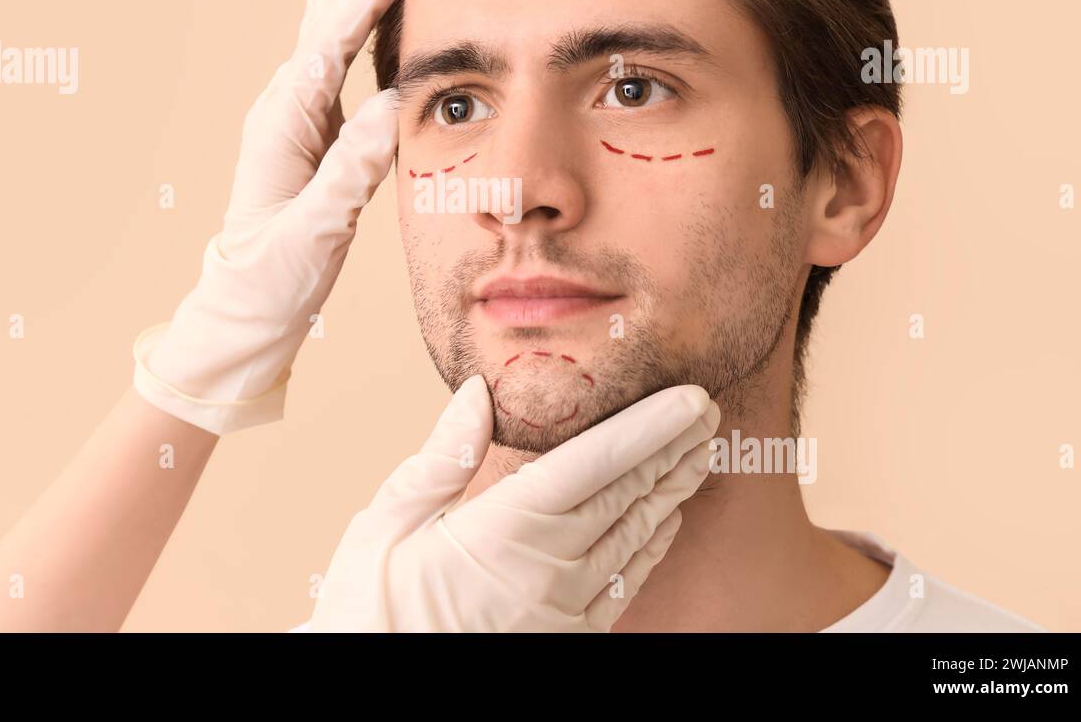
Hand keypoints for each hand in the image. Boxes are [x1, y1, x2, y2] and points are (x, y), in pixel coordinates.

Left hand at [132, 0, 417, 433]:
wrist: (245, 311)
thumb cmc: (273, 279)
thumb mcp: (314, 232)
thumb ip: (349, 172)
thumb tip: (391, 105)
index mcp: (284, 126)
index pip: (330, 44)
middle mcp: (284, 111)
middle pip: (322, 22)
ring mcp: (295, 121)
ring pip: (323, 34)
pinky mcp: (310, 135)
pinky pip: (329, 64)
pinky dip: (337, 21)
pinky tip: (338, 1)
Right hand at [309, 378, 720, 631]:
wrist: (372, 687)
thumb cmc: (372, 610)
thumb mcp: (387, 524)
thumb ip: (442, 456)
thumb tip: (478, 393)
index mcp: (504, 528)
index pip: (595, 463)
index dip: (649, 428)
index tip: (690, 400)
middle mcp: (547, 568)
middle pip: (627, 495)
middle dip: (672, 449)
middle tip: (708, 413)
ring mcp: (562, 609)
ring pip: (634, 539)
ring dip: (670, 492)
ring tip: (698, 455)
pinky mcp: (566, 638)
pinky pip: (623, 586)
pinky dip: (650, 548)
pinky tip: (665, 523)